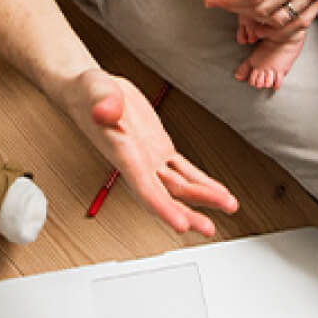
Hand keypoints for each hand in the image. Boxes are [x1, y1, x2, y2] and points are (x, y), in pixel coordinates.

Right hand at [66, 69, 236, 235]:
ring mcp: (150, 160)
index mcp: (123, 154)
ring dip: (203, 198)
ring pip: (179, 186)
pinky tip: (217, 192)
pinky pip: (184, 171)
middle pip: (165, 196)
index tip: (180, 225)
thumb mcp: (94, 90)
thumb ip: (102, 101)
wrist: (92, 94)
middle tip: (207, 228)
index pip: (144, 188)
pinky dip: (201, 182)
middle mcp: (138, 164)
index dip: (162, 208)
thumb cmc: (89, 93)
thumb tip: (106, 110)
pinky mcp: (159, 150)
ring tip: (228, 206)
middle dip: (187, 214)